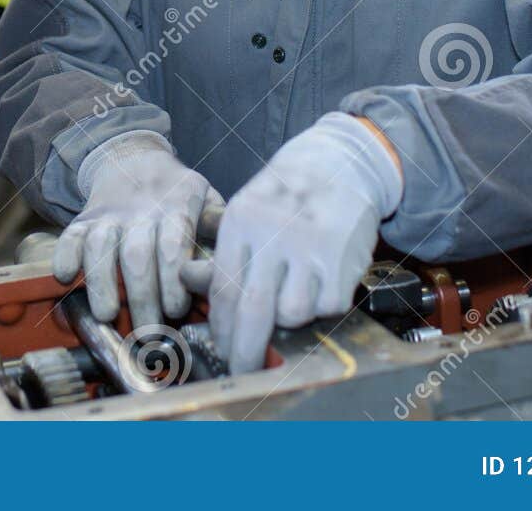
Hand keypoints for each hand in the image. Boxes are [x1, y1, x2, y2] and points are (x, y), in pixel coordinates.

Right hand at [55, 132, 222, 331]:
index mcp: (176, 206)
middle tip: (147, 332)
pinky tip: (65, 277)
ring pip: (100, 246)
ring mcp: (109, 215)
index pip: (173, 244)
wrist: (132, 158)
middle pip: (137, 255)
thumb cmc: (177, 191)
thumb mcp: (205, 196)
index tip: (176, 310)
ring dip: (101, 282)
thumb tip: (236, 261)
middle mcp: (140, 211)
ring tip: (107, 314)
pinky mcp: (84, 219)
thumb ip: (219, 226)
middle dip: (141, 297)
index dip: (173, 279)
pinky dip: (64, 255)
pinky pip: (70, 235)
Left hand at [208, 112, 402, 373]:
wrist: (340, 163)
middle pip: (253, 311)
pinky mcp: (343, 260)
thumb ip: (222, 252)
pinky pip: (327, 306)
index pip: (222, 289)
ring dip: (290, 319)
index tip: (223, 349)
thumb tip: (188, 281)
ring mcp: (310, 248)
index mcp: (241, 222)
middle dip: (245, 351)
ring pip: (292, 313)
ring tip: (292, 297)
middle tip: (244, 369)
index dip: (221, 329)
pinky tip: (320, 283)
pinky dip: (323, 307)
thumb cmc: (286, 194)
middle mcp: (274, 235)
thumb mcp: (244, 211)